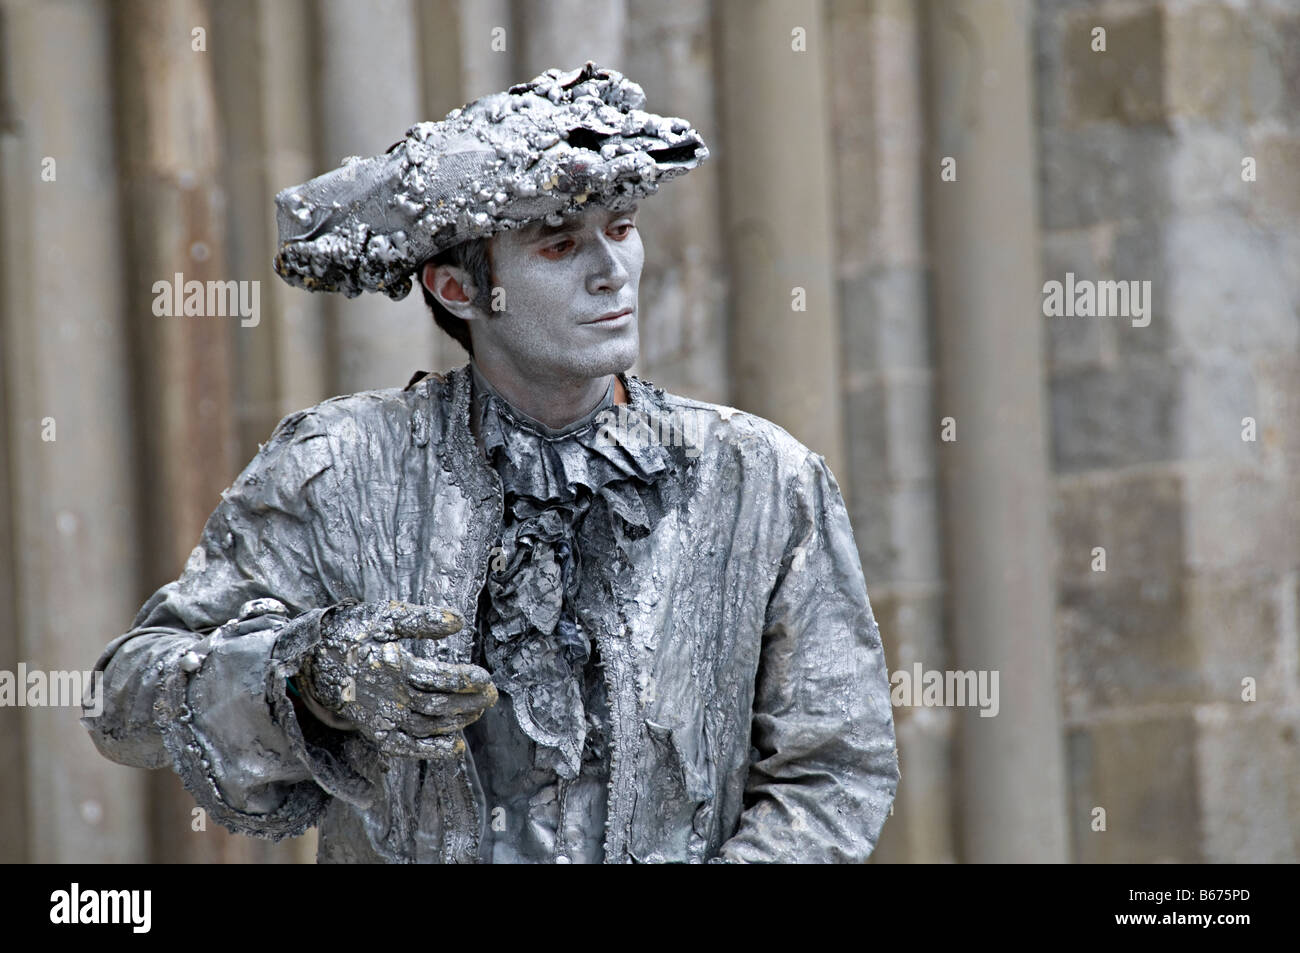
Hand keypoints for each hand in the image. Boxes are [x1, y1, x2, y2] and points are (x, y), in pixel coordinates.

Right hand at [300, 600, 497, 759]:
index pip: (440, 678)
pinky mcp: (375, 730)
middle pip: (439, 706)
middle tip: (492, 695)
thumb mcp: (386, 617)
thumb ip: (423, 620)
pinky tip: (454, 746)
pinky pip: (406, 746)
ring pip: (427, 727)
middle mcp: (389, 697)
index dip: (466, 679)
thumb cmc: (354, 632)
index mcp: (394, 667)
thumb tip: (458, 622)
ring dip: (457, 722)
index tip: (485, 677)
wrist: (313, 657)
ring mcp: (382, 717)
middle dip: (470, 702)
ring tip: (478, 712)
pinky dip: (431, 750)